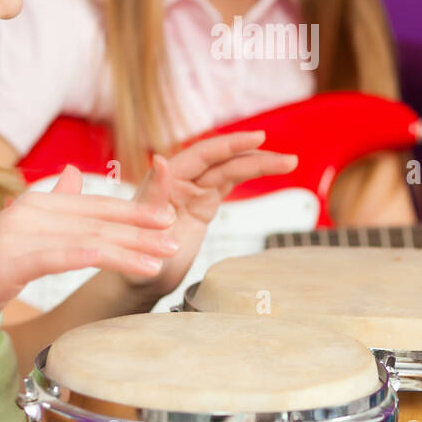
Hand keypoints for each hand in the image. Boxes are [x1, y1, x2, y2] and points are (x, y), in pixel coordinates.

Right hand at [0, 166, 178, 346]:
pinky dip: (101, 257)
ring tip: (162, 257)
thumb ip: (50, 207)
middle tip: (175, 235)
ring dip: (131, 247)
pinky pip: (68, 255)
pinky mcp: (13, 259)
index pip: (94, 206)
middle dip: (141, 227)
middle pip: (98, 218)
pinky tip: (128, 263)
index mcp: (33, 203)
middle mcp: (29, 211)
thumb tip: (72, 174)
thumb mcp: (19, 238)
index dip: (132, 212)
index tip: (166, 219)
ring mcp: (19, 233)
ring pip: (89, 236)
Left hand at [123, 131, 297, 297]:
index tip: (258, 138)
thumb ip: (153, 196)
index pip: (204, 154)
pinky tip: (271, 169)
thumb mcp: (141, 230)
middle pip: (224, 160)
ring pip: (231, 170)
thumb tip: (160, 159)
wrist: (139, 282)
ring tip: (289, 163)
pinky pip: (229, 183)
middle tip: (288, 159)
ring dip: (259, 165)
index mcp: (165, 179)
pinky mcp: (203, 204)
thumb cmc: (132, 259)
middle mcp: (180, 179)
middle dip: (256, 157)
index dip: (232, 145)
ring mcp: (193, 190)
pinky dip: (250, 176)